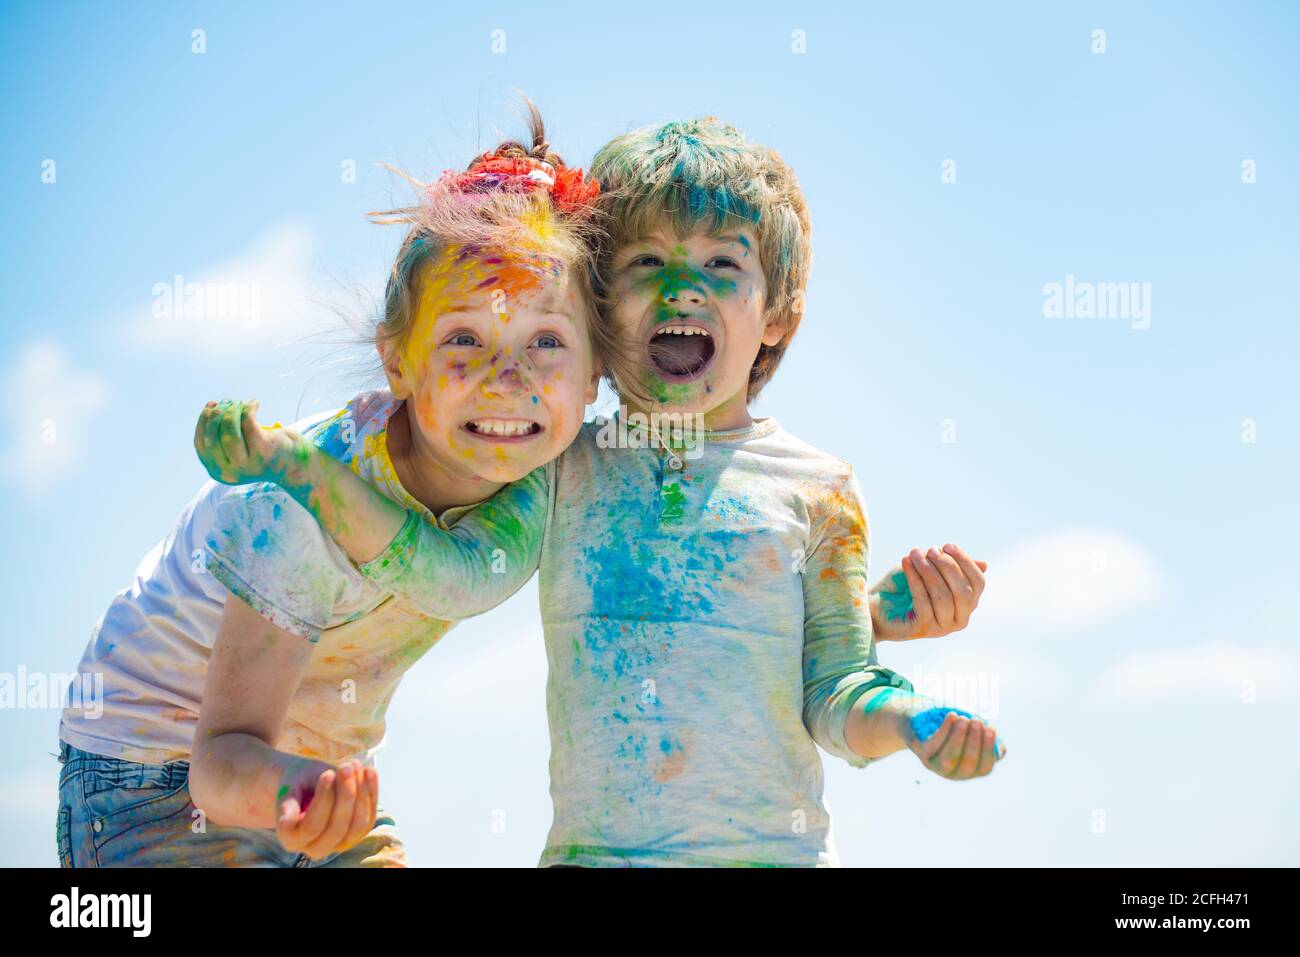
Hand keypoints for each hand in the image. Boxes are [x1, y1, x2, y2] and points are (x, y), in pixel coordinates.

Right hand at [194, 398, 300, 485]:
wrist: (296, 465)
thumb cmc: (264, 452)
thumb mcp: (237, 450)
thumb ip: (221, 438)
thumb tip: (210, 409)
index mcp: (219, 473)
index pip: (201, 445)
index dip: (202, 422)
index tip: (210, 406)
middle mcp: (231, 472)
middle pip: (213, 437)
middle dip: (216, 414)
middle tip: (227, 402)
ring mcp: (247, 464)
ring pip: (229, 430)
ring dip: (232, 411)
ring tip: (240, 403)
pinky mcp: (263, 450)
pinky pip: (248, 422)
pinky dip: (249, 408)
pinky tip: (254, 404)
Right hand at [275, 759, 378, 860]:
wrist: (306, 784)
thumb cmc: (296, 783)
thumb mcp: (290, 786)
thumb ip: (290, 802)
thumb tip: (287, 820)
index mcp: (291, 839)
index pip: (311, 826)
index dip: (323, 800)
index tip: (328, 773)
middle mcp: (314, 848)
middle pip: (336, 828)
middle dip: (346, 794)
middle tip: (346, 766)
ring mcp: (337, 844)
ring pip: (357, 825)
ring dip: (361, 793)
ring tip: (355, 765)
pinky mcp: (356, 835)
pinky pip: (369, 818)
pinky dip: (372, 793)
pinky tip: (369, 770)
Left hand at [870, 543, 987, 639]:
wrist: (874, 606)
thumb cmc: (904, 586)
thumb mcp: (930, 571)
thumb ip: (953, 567)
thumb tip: (985, 564)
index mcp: (967, 605)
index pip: (978, 583)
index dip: (965, 562)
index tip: (946, 545)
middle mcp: (960, 620)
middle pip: (964, 591)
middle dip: (948, 566)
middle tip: (929, 550)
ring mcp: (942, 628)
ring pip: (943, 596)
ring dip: (928, 571)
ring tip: (914, 553)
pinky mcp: (923, 629)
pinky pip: (923, 600)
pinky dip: (915, 579)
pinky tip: (906, 562)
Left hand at [903, 706, 1005, 780]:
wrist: (921, 721)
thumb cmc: (954, 729)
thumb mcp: (974, 736)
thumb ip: (989, 744)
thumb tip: (999, 751)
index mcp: (970, 770)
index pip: (984, 768)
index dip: (988, 749)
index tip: (991, 728)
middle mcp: (953, 773)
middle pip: (967, 765)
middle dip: (974, 742)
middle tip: (977, 721)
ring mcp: (936, 765)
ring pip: (949, 757)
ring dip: (958, 737)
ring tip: (964, 718)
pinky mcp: (922, 753)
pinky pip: (934, 744)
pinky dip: (944, 730)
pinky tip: (952, 716)